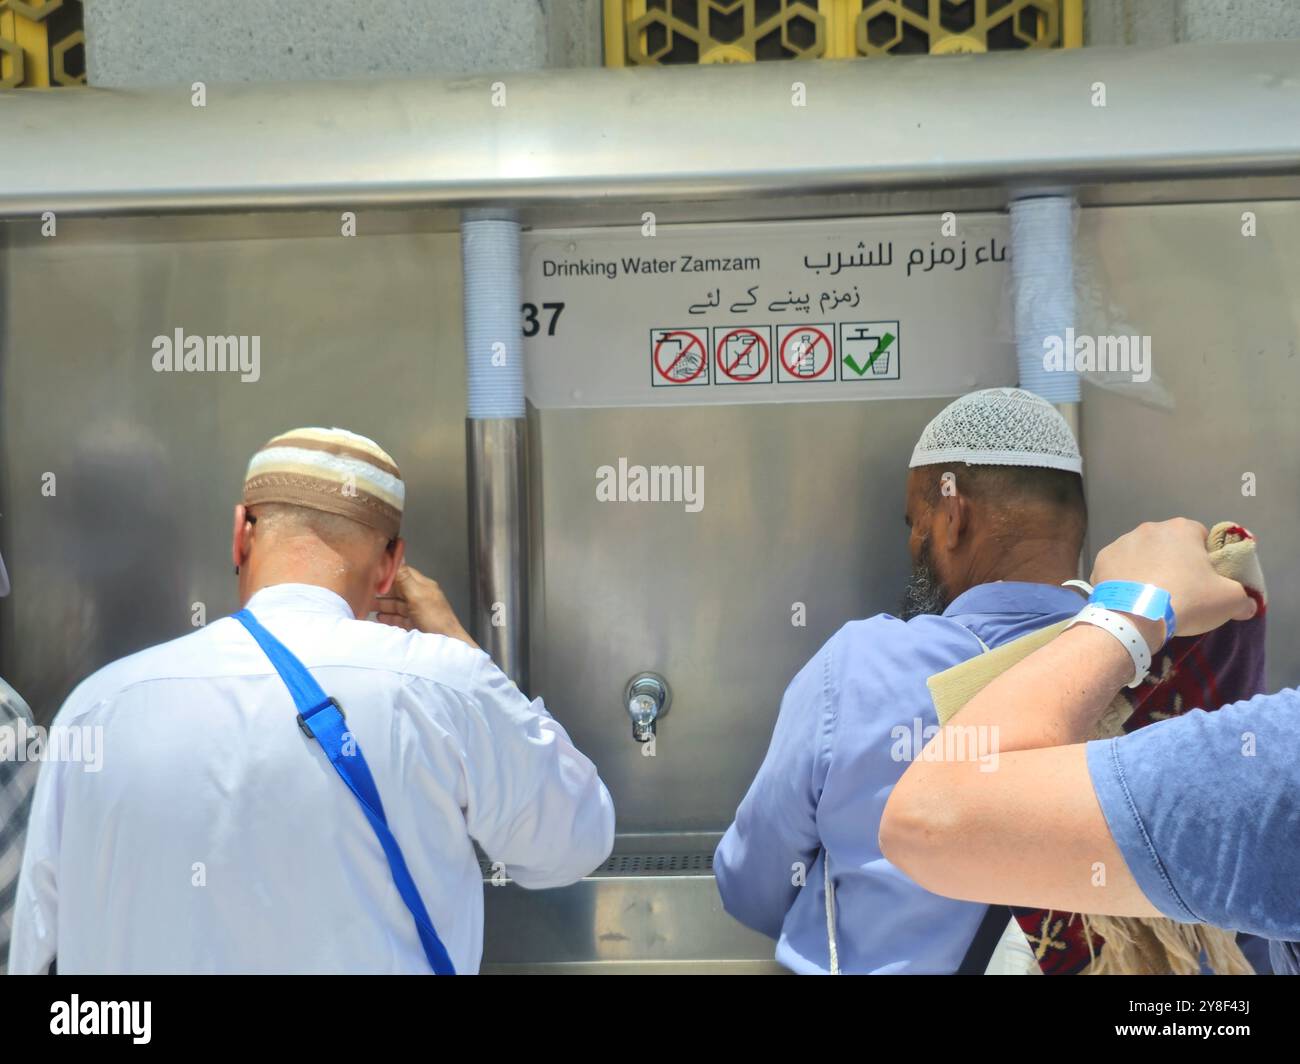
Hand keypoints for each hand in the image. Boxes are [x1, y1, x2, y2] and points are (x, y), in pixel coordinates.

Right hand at [373, 565, 478, 648]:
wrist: (446, 644)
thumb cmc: (434, 618)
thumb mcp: (417, 595)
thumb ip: (404, 577)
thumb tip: (397, 554)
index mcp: (423, 586)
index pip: (404, 573)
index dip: (389, 573)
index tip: (372, 573)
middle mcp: (421, 597)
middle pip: (398, 591)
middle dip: (382, 591)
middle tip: (364, 593)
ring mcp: (418, 612)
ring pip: (397, 605)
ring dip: (383, 605)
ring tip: (367, 606)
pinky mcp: (415, 625)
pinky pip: (399, 619)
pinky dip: (389, 618)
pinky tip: (379, 618)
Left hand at [1091, 518, 1256, 637]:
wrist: (1136, 616)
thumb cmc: (1187, 600)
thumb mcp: (1229, 600)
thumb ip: (1243, 598)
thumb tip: (1248, 604)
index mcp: (1182, 529)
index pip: (1201, 537)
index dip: (1205, 558)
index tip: (1205, 579)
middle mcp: (1150, 528)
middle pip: (1169, 545)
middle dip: (1175, 562)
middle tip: (1180, 590)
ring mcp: (1122, 542)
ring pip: (1142, 554)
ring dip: (1147, 569)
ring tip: (1152, 596)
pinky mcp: (1101, 560)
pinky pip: (1119, 568)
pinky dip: (1125, 579)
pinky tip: (1131, 597)